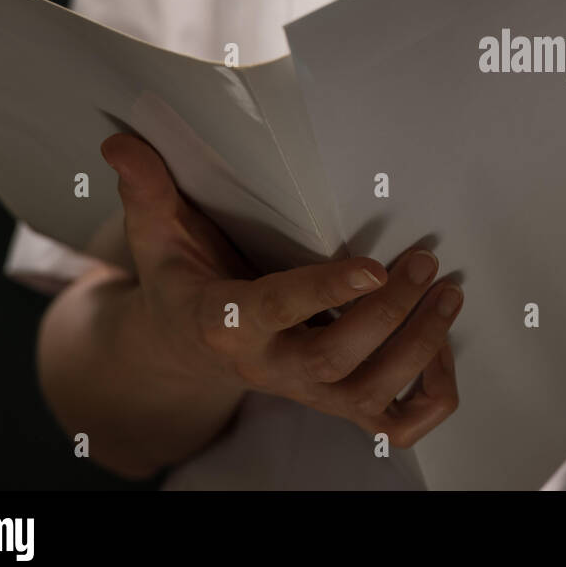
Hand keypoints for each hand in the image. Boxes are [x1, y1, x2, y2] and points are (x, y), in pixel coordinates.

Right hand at [100, 132, 461, 446]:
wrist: (190, 348)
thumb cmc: (186, 281)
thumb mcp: (159, 236)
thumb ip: (147, 191)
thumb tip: (117, 143)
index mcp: (225, 321)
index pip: (275, 310)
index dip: (323, 293)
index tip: (370, 266)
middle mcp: (270, 367)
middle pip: (335, 358)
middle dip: (388, 314)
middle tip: (425, 261)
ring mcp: (309, 392)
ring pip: (371, 394)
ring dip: (420, 347)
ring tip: (448, 293)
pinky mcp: (340, 405)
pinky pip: (396, 423)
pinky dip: (432, 395)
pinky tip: (445, 346)